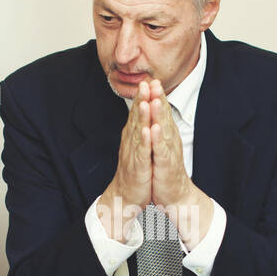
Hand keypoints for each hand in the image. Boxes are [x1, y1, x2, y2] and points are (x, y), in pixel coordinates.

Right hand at [96, 80, 153, 242]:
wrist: (126, 196)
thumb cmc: (135, 171)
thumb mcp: (139, 147)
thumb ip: (139, 130)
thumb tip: (142, 114)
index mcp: (134, 136)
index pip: (139, 113)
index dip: (144, 96)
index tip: (150, 79)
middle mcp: (131, 142)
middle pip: (136, 117)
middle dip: (141, 99)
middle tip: (145, 82)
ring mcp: (134, 154)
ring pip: (137, 131)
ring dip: (141, 116)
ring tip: (145, 101)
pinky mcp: (137, 167)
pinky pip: (141, 152)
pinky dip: (144, 141)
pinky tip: (146, 130)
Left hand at [146, 79, 212, 246]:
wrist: (176, 196)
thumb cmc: (166, 173)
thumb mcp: (161, 149)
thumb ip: (160, 132)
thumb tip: (156, 118)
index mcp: (167, 137)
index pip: (162, 113)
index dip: (157, 96)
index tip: (151, 80)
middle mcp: (170, 142)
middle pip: (165, 117)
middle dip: (159, 98)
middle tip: (154, 81)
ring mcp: (169, 153)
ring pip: (164, 130)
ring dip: (160, 115)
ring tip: (156, 100)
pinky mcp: (166, 166)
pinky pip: (161, 151)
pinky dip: (158, 139)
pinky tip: (155, 129)